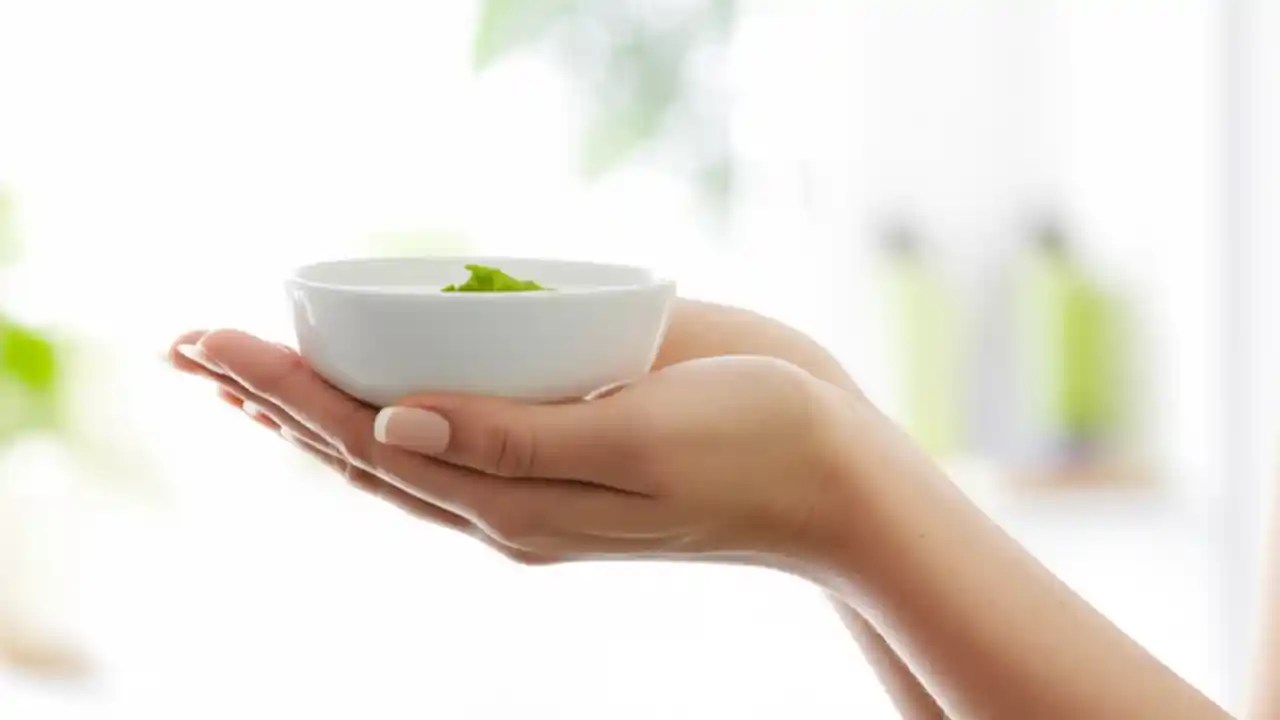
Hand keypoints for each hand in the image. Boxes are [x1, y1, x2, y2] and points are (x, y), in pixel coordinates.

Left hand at [169, 329, 861, 570]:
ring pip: (402, 440)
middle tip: (193, 351)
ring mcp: (540, 462)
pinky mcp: (572, 425)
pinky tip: (371, 376)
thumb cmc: (754, 450)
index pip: (372, 443)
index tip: (210, 346)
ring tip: (245, 374)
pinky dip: (396, 395)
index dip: (283, 395)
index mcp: (519, 504)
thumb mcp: (638, 445)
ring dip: (316, 404)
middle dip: (272, 398)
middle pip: (365, 446)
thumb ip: (519, 441)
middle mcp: (513, 489)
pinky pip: (463, 415)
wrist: (836, 470)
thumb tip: (395, 426)